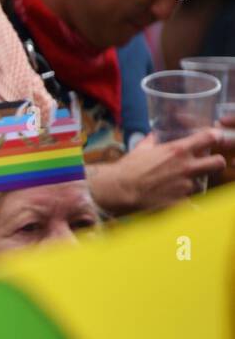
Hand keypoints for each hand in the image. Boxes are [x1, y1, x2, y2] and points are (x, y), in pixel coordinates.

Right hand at [91, 129, 225, 213]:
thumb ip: (152, 141)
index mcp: (177, 150)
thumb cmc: (128, 168)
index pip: (208, 138)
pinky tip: (169, 198)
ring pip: (201, 184)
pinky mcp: (181, 202)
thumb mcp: (140, 149)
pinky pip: (189, 201)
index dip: (214, 137)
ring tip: (175, 186)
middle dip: (215, 163)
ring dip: (191, 184)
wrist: (119, 190)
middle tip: (207, 165)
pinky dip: (182, 201)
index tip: (214, 138)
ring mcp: (185, 186)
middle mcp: (186, 167)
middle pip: (218, 163)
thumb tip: (155, 135)